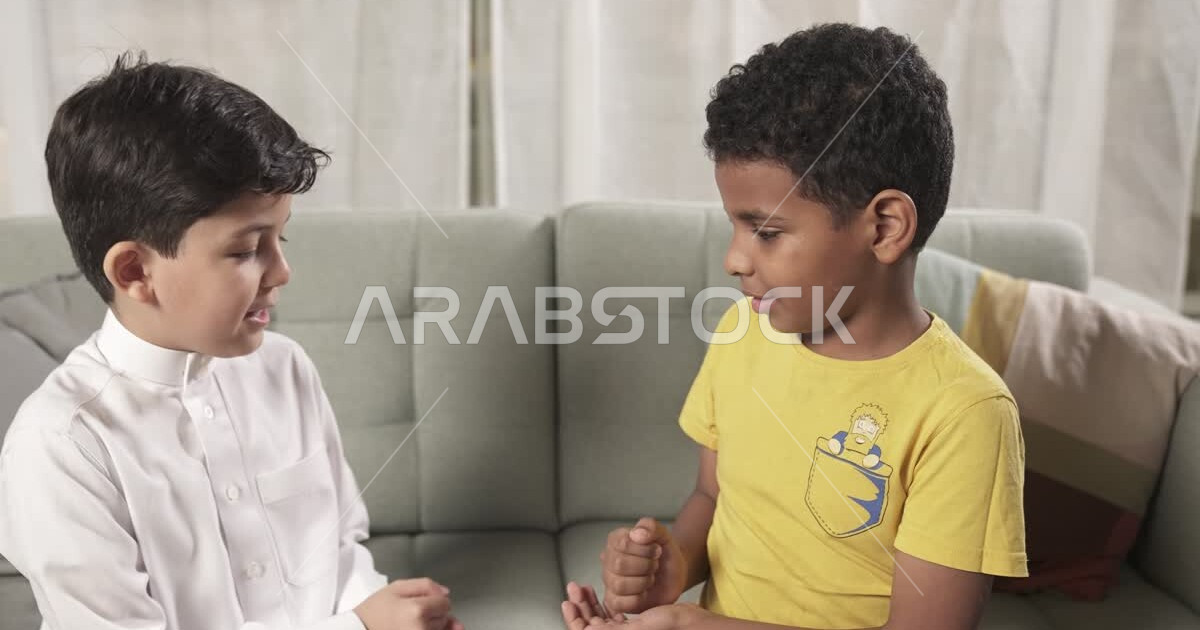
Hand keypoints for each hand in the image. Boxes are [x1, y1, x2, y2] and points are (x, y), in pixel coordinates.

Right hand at [354, 578, 463, 629]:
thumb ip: (425, 585)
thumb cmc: (374, 612)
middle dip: (433, 613)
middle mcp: (421, 629)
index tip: (421, 602)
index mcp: (417, 610)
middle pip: (444, 617)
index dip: (434, 600)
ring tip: (409, 623)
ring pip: (440, 629)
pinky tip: (418, 627)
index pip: (445, 603)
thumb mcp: (397, 588)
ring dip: (431, 626)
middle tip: (411, 613)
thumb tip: (445, 592)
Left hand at [561, 582, 709, 629]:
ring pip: (598, 619)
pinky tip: (599, 592)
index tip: (568, 602)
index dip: (574, 619)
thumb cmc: (672, 626)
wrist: (695, 622)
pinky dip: (602, 604)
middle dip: (580, 606)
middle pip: (590, 626)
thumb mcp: (638, 628)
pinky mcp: (632, 626)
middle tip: (573, 588)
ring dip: (589, 603)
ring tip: (583, 587)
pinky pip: (610, 616)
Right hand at [602, 517, 687, 613]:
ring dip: (643, 582)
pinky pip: (619, 603)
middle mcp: (608, 560)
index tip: (657, 550)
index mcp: (615, 540)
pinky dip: (638, 598)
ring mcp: (609, 581)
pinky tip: (645, 592)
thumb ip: (651, 527)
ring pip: (619, 584)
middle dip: (645, 566)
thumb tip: (637, 534)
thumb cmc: (665, 554)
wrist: (674, 573)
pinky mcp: (615, 601)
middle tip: (655, 565)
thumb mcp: (663, 535)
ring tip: (650, 577)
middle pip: (619, 564)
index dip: (644, 549)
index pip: (622, 544)